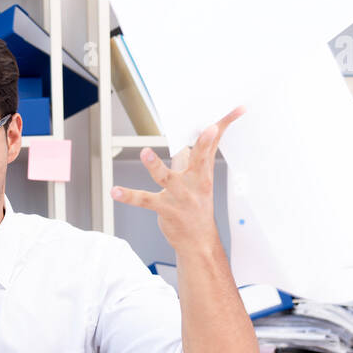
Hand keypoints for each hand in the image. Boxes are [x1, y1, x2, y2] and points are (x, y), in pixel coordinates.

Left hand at [111, 107, 243, 254]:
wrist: (199, 243)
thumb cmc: (197, 209)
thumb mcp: (198, 183)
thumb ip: (189, 162)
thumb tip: (183, 146)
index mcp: (203, 173)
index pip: (214, 145)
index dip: (224, 125)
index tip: (237, 109)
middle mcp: (194, 182)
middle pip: (201, 158)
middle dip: (206, 143)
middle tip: (211, 128)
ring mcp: (179, 196)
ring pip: (166, 177)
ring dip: (155, 165)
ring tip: (145, 152)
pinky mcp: (164, 209)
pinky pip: (144, 200)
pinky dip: (129, 196)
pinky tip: (115, 191)